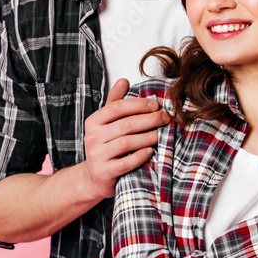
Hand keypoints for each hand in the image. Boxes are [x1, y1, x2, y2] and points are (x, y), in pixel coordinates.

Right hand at [80, 79, 169, 199]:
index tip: (156, 104)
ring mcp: (97, 155)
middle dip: (149, 120)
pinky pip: (126, 162)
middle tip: (165, 118)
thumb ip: (114, 102)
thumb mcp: (106, 123)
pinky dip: (140, 156)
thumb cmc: (105, 146)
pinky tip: (150, 151)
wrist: (93, 177)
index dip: (138, 104)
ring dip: (149, 137)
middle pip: (125, 124)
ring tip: (162, 134)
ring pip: (127, 143)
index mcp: (93, 121)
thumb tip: (124, 80)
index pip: (117, 107)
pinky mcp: (104, 172)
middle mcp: (92, 137)